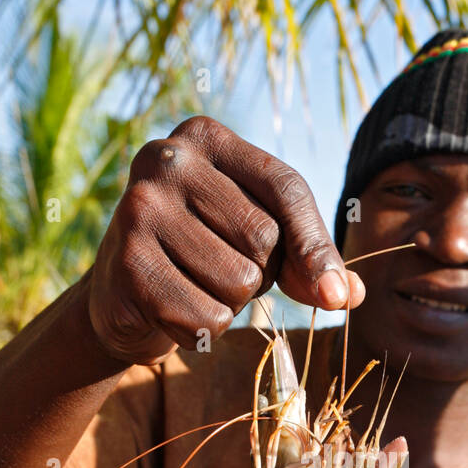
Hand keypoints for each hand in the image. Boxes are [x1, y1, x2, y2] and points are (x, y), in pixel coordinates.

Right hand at [88, 116, 364, 364]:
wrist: (120, 292)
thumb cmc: (204, 255)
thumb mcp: (260, 240)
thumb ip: (308, 260)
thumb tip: (347, 295)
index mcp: (207, 137)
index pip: (285, 188)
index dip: (315, 246)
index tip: (335, 295)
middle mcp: (168, 159)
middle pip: (263, 239)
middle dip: (259, 274)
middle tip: (219, 268)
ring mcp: (140, 208)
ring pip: (238, 283)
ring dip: (229, 304)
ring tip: (193, 285)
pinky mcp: (127, 264)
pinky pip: (205, 317)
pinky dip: (201, 330)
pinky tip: (171, 310)